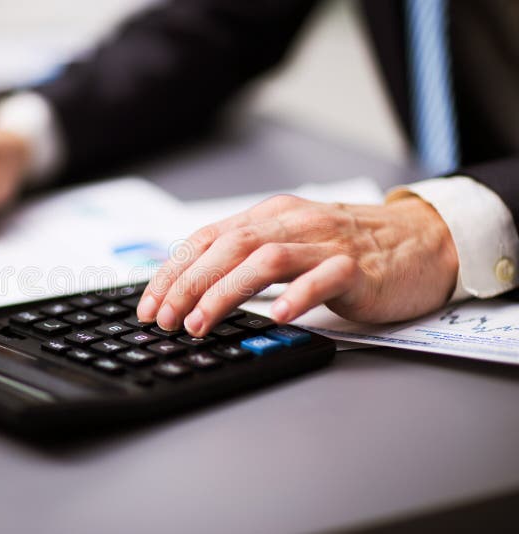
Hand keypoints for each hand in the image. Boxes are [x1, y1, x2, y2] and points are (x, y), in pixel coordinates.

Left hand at [136, 194, 458, 336]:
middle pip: (228, 247)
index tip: (149, 305)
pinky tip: (278, 317)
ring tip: (199, 323)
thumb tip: (193, 290)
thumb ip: (248, 258)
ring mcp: (326, 242)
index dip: (173, 271)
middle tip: (165, 319)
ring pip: (265, 260)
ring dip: (225, 292)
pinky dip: (297, 296)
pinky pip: (323, 278)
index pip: (207, 239)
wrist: (421, 240)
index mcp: (269, 216)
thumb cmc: (349, 247)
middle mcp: (292, 223)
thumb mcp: (290, 242)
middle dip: (187, 284)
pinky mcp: (358, 267)